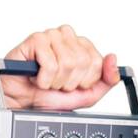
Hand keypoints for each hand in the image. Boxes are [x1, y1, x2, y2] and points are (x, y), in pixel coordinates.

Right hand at [0, 26, 118, 110]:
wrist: (23, 102)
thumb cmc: (50, 95)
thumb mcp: (87, 94)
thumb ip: (106, 80)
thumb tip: (114, 59)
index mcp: (82, 47)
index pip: (98, 62)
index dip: (85, 81)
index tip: (74, 84)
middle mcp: (68, 37)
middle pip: (83, 62)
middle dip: (70, 82)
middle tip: (58, 83)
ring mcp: (52, 36)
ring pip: (68, 63)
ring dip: (56, 81)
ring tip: (47, 80)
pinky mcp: (36, 39)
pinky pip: (50, 64)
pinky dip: (43, 79)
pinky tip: (37, 76)